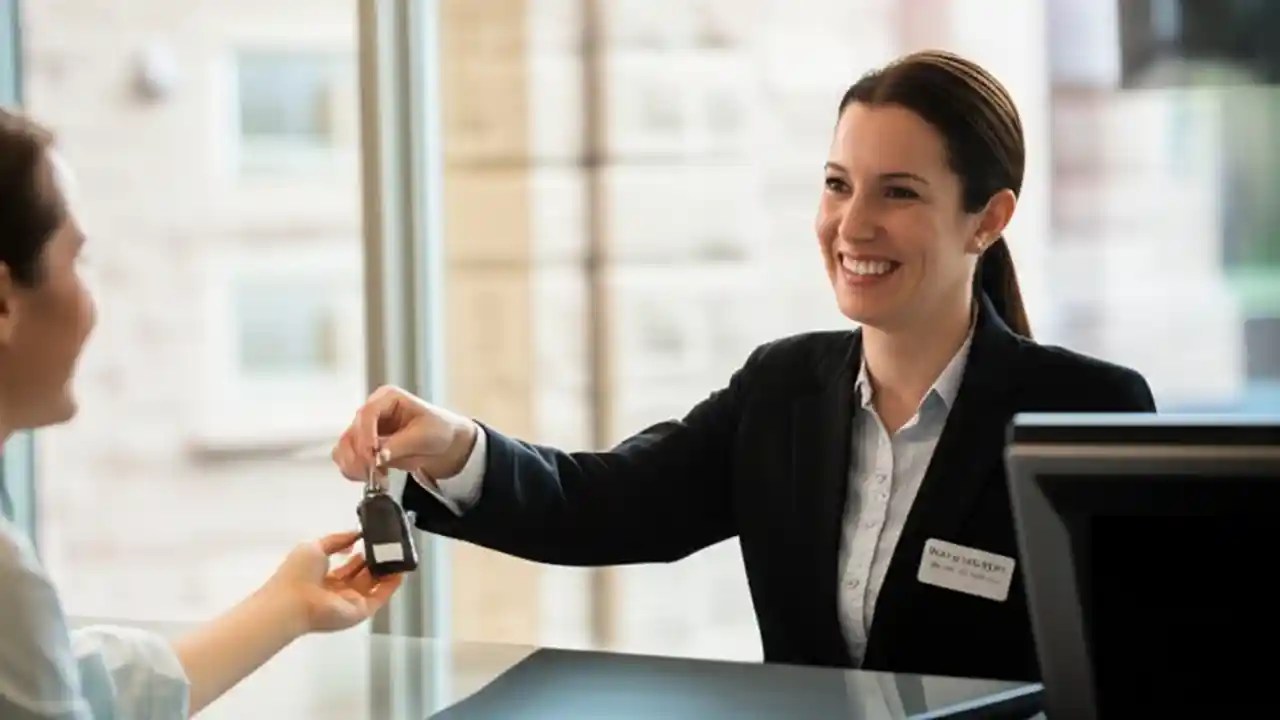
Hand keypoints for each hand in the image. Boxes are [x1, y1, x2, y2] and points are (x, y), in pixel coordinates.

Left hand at [263, 531, 403, 633]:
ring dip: (385, 571)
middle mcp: (338, 591)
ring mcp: (350, 602)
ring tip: (398, 555)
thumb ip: (337, 540)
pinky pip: (380, 597)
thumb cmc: (298, 573)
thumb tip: (356, 535)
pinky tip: (400, 571)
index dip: (360, 555)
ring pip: (373, 585)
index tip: (372, 542)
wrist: (292, 602)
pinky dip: (391, 586)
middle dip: (375, 562)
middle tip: (388, 547)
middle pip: (362, 576)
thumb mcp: (315, 547)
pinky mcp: (360, 611)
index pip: (347, 567)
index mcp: (324, 578)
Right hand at [332, 384, 477, 483]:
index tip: (372, 453)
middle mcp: (372, 412)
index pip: (367, 413)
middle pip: (351, 432)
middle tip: (374, 471)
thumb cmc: (438, 430)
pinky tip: (373, 478)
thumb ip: (399, 444)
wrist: (445, 445)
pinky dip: (355, 471)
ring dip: (355, 465)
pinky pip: (348, 460)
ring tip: (375, 478)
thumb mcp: (424, 435)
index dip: (366, 434)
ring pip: (345, 448)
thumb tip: (378, 456)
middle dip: (360, 455)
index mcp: (387, 398)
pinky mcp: (364, 448)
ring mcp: (365, 430)